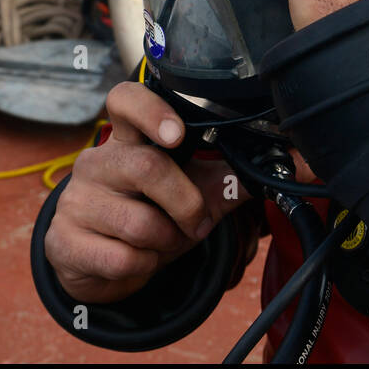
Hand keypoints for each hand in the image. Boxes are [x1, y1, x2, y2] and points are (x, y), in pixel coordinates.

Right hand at [44, 82, 247, 303]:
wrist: (102, 260)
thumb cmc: (152, 212)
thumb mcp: (194, 191)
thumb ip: (237, 176)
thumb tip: (304, 165)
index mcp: (129, 138)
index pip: (125, 101)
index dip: (151, 112)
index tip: (176, 135)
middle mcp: (97, 160)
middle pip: (146, 167)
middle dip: (185, 204)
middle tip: (195, 223)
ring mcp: (76, 199)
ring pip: (138, 223)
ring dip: (166, 243)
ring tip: (161, 241)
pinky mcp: (63, 239)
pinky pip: (120, 258)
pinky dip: (142, 267)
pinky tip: (136, 259)